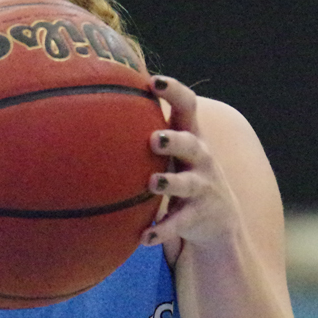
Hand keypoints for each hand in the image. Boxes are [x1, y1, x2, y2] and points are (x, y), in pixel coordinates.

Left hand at [141, 76, 246, 256]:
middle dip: (174, 140)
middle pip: (191, 143)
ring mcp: (203, 188)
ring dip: (171, 182)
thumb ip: (148, 131)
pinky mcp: (199, 216)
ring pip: (189, 184)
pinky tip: (144, 237)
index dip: (173, 91)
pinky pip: (180, 223)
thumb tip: (98, 104)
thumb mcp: (172, 153)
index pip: (187, 106)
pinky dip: (162, 230)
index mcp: (191, 137)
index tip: (153, 80)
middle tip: (154, 139)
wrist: (219, 222)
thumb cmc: (183, 176)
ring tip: (152, 183)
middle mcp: (201, 159)